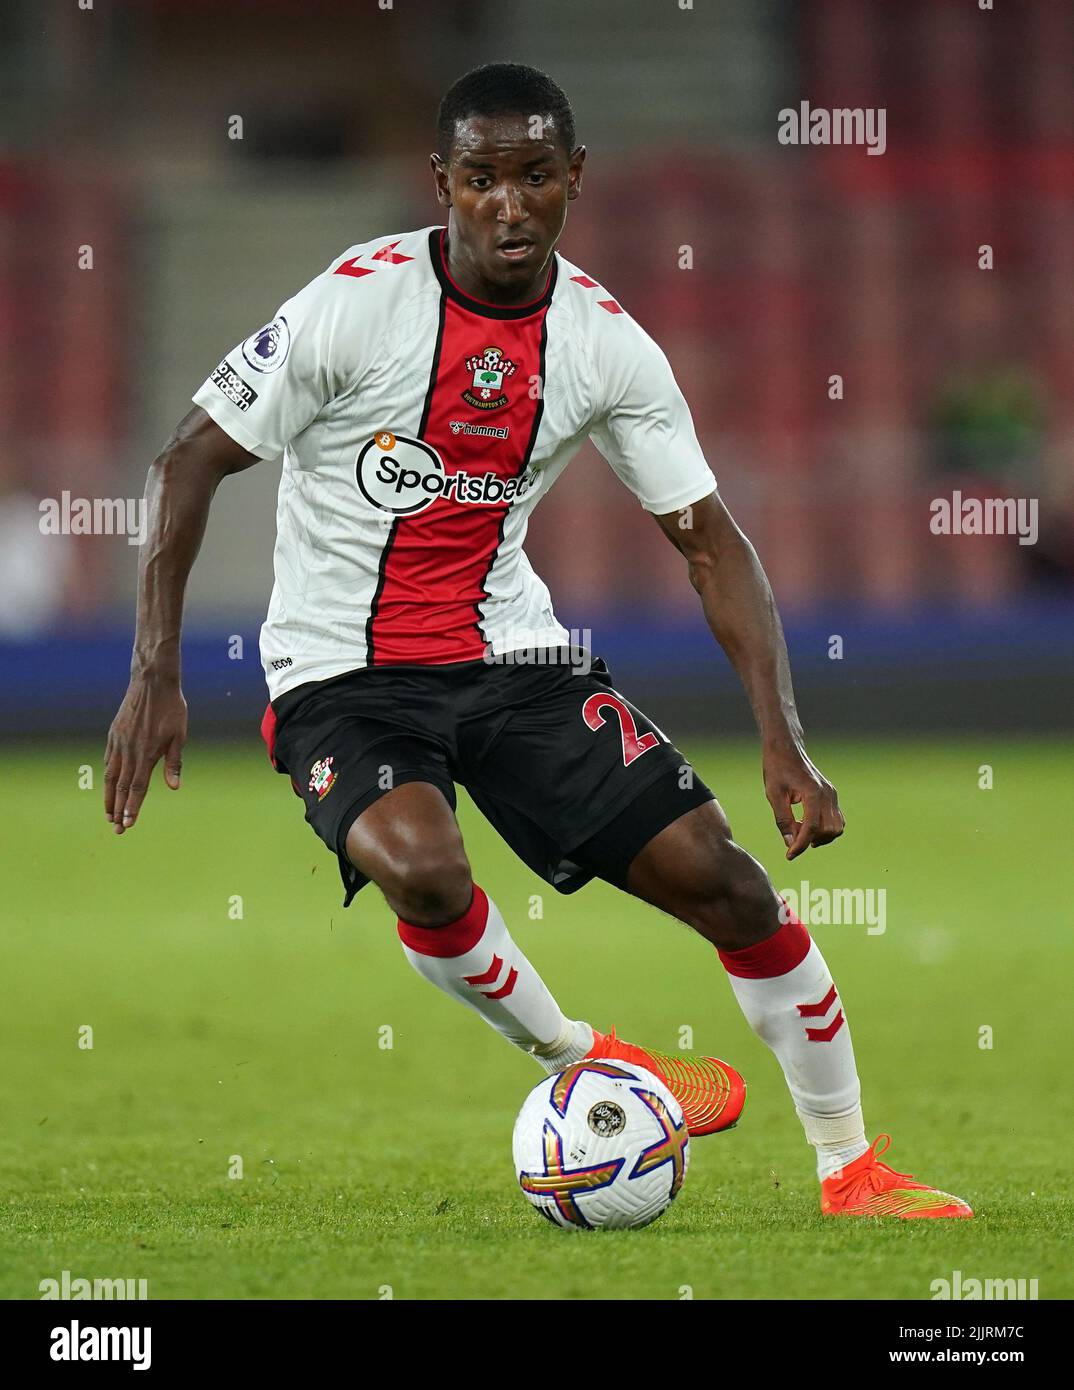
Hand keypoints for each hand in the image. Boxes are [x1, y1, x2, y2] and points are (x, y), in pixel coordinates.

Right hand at [104, 674, 187, 832]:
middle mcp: (129, 751)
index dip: (133, 808)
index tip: (128, 824)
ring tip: (108, 815)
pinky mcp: (113, 735)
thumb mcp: (179, 735)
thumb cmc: (171, 709)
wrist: (152, 682)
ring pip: (110, 776)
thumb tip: (174, 787)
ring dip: (109, 798)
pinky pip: (108, 761)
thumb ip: (175, 762)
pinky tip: (108, 787)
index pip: (137, 788)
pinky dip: (107, 777)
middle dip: (118, 810)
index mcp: (147, 753)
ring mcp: (118, 743)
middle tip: (117, 829)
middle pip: (121, 787)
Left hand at [763, 741, 844, 860]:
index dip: (800, 845)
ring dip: (821, 837)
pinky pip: (837, 820)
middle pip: (828, 831)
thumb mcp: (774, 795)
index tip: (789, 856)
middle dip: (811, 840)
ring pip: (837, 828)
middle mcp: (827, 794)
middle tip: (792, 837)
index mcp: (813, 793)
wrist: (786, 749)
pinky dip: (825, 829)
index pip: (811, 828)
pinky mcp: (832, 795)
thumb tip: (790, 844)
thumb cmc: (777, 769)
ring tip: (800, 832)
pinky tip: (808, 826)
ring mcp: (832, 794)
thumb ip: (783, 820)